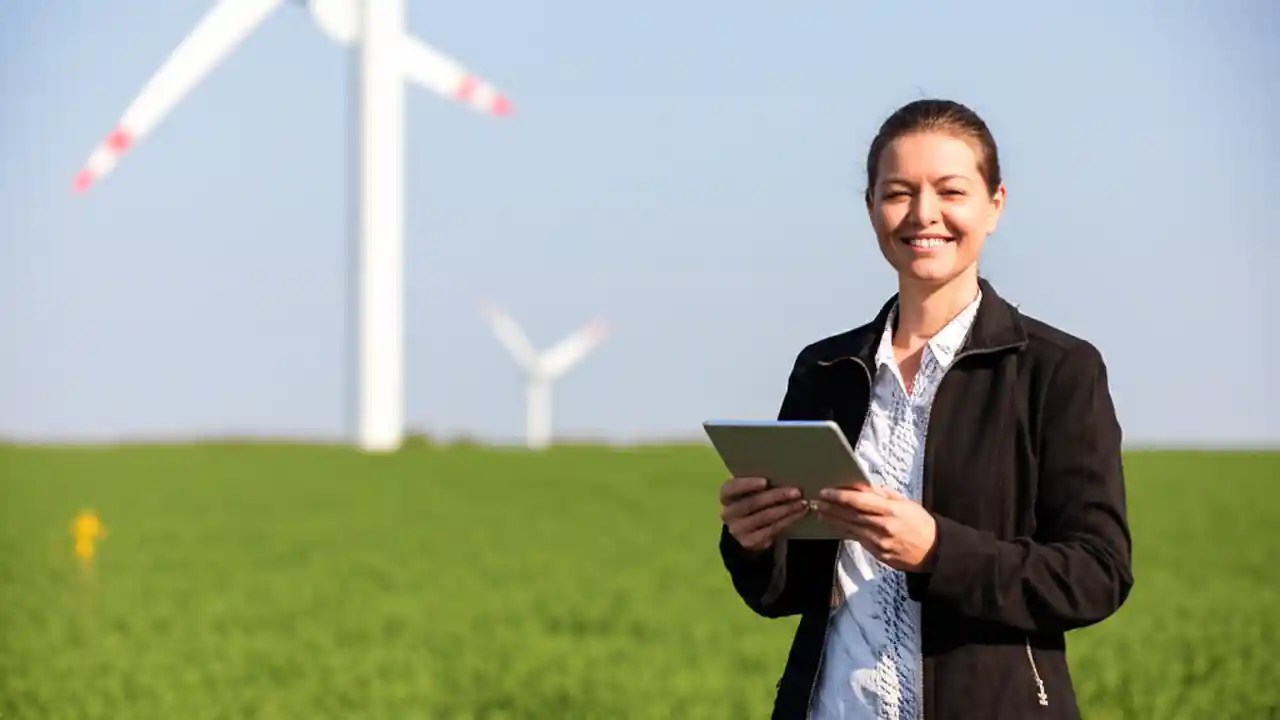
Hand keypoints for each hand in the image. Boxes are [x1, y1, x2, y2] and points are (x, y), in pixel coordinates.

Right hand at [719, 476, 808, 552]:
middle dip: (776, 496)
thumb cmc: (753, 499)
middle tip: (796, 492)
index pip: (731, 488)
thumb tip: (785, 474)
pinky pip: (772, 529)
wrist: (748, 529)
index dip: (747, 485)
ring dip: (787, 509)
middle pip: (752, 503)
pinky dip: (788, 520)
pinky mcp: (750, 542)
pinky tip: (799, 514)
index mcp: (726, 496)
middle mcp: (728, 513)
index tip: (765, 481)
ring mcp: (738, 530)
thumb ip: (760, 483)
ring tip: (802, 503)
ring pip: (765, 517)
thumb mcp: (751, 490)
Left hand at [815, 485, 936, 571]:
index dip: (840, 496)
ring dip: (834, 521)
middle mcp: (884, 527)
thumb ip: (882, 495)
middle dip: (832, 508)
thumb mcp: (905, 502)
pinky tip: (838, 526)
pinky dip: (847, 532)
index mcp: (891, 511)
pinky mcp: (879, 555)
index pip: (859, 501)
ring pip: (851, 530)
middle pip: (851, 516)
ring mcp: (880, 544)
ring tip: (821, 514)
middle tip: (818, 502)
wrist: (936, 551)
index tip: (826, 492)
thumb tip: (862, 487)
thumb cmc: (921, 523)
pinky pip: (859, 541)